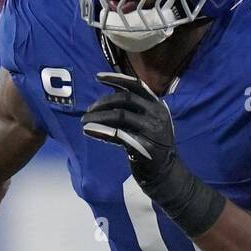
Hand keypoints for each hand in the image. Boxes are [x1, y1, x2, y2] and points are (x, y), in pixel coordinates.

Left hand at [81, 73, 175, 191]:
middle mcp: (157, 115)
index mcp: (158, 106)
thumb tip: (108, 98)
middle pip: (125, 99)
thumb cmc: (153, 147)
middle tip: (89, 111)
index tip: (97, 77)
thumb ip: (135, 111)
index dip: (117, 78)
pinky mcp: (144, 147)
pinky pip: (118, 135)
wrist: (166, 174)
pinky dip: (101, 132)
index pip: (137, 85)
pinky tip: (90, 131)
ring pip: (120, 116)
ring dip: (99, 117)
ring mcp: (152, 131)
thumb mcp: (150, 124)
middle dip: (103, 102)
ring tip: (84, 122)